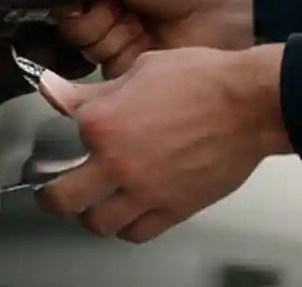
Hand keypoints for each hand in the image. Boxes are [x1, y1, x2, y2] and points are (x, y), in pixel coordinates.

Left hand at [34, 45, 291, 242]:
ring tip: (92, 203)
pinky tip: (128, 213)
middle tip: (51, 193)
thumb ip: (94, 90)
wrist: (249, 103)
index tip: (66, 123)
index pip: (63, 128)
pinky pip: (136, 233)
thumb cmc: (204, 79)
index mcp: (102, 121)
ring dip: (90, 214)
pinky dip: (127, 226)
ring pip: (96, 223)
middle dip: (52, 196)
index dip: (65, 122)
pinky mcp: (172, 209)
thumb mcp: (140, 68)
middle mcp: (116, 161)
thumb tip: (54, 90)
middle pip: (62, 198)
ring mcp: (143, 190)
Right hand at [43, 0, 253, 77]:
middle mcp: (92, 3)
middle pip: (63, 19)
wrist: (218, 12)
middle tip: (116, 7)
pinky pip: (98, 66)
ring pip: (80, 43)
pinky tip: (138, 42)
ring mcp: (105, 34)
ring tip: (134, 22)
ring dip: (107, 33)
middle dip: (89, 15)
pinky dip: (117, 53)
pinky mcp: (117, 63)